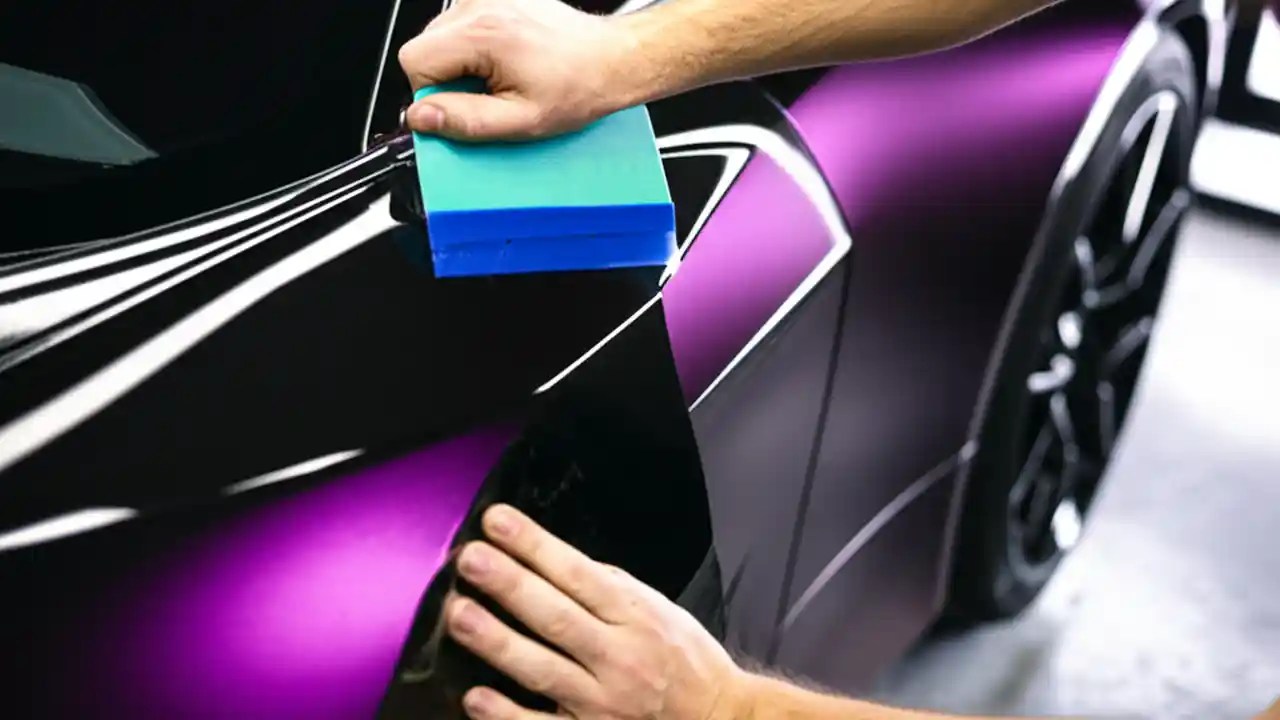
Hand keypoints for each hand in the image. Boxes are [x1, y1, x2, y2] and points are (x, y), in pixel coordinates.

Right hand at [397, 0, 641, 140]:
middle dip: (448, 78)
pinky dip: (475, 48)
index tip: (462, 106)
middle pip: (425, 46)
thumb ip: (465, 121)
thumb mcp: (519, 120)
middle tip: (489, 93)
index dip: (432, 93)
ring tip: (503, 76)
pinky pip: (462, 27)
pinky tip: (505, 60)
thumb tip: (421, 117)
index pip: (414, 60)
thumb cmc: (577, 87)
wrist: (610, 60)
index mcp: (484, 33)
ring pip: (442, 37)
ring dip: (463, 63)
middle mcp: (482, 5)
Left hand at [444, 504, 749, 719]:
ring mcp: (604, 702)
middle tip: (471, 558)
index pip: (577, 574)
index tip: (496, 521)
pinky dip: (508, 716)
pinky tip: (475, 697)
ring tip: (459, 614)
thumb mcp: (658, 608)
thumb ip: (609, 587)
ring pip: (543, 669)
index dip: (535, 546)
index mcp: (635, 615)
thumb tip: (553, 561)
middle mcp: (619, 656)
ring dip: (498, 642)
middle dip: (510, 584)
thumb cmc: (684, 658)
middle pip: (556, 616)